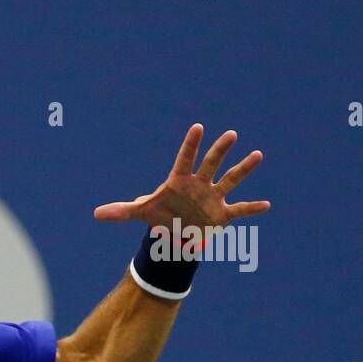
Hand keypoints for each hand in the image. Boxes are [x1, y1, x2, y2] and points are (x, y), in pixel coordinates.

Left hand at [93, 123, 270, 230]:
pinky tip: (266, 205)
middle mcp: (199, 184)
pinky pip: (240, 208)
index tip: (198, 127)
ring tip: (257, 155)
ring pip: (230, 179)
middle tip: (230, 134)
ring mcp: (212, 197)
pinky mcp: (222, 213)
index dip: (190, 145)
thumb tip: (96, 214)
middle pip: (210, 164)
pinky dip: (252, 208)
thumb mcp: (140, 213)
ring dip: (244, 169)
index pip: (184, 159)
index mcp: (179, 181)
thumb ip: (121, 211)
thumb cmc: (159, 216)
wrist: (175, 233)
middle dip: (219, 151)